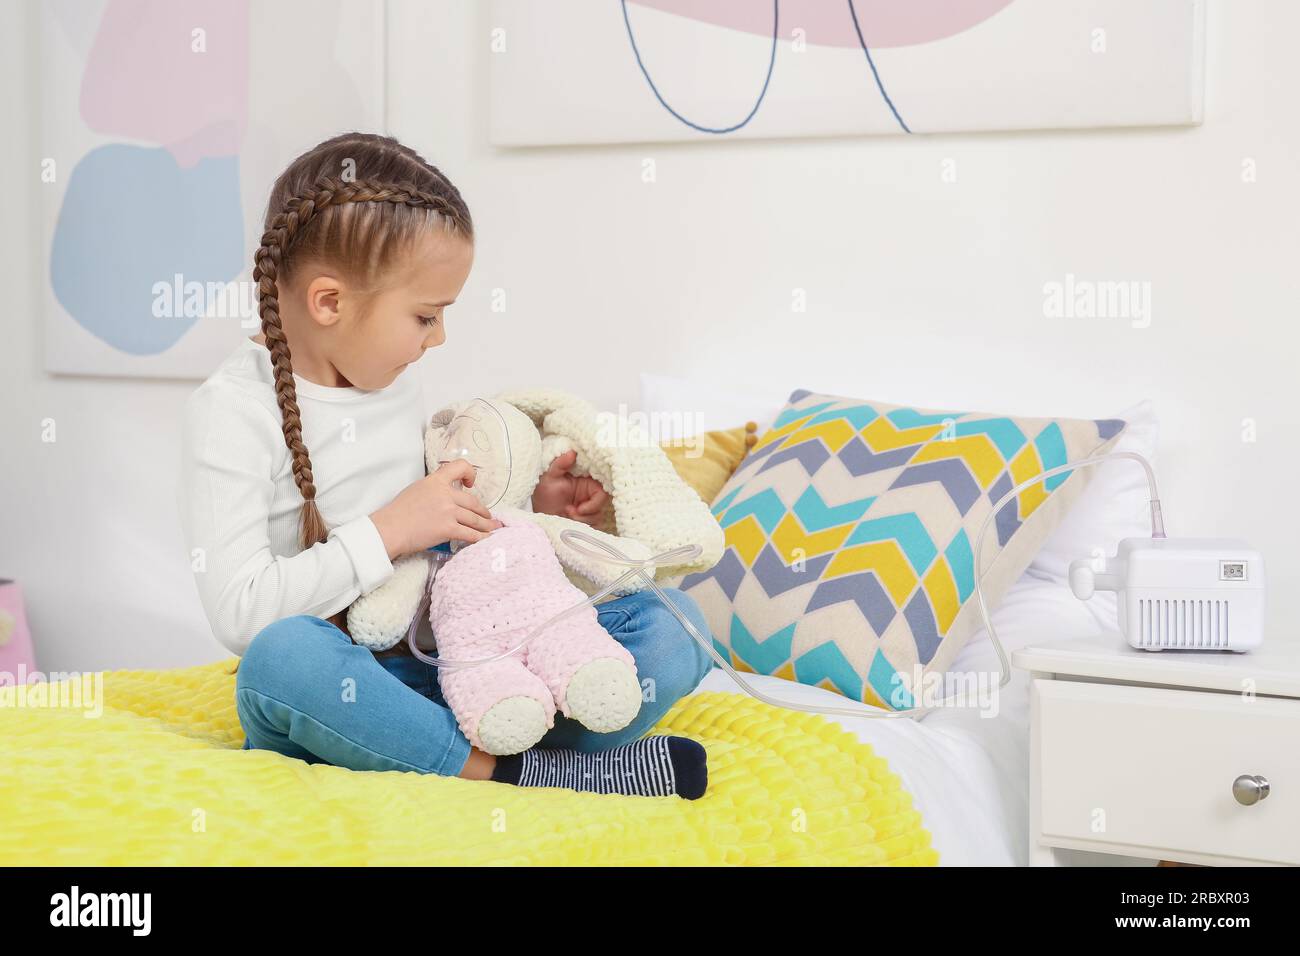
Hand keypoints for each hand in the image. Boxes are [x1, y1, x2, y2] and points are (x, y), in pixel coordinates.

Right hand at [370, 459, 503, 558]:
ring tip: (492, 528)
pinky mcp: (448, 528)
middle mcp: (445, 494)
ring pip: (475, 518)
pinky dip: (480, 537)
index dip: (470, 473)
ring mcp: (448, 511)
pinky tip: (485, 539)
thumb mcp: (417, 489)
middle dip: (483, 511)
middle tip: (487, 516)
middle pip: (473, 501)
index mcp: (436, 481)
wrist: (390, 529)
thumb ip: (434, 488)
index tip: (471, 483)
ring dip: (485, 525)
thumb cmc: (398, 512)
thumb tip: (446, 494)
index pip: (460, 467)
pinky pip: (470, 533)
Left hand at [531, 449, 609, 526]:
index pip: (603, 477)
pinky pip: (595, 524)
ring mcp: (593, 507)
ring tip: (567, 512)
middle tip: (575, 509)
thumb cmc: (545, 495)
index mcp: (586, 478)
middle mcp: (592, 492)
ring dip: (583, 517)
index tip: (588, 493)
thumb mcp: (549, 477)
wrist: (540, 516)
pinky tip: (570, 521)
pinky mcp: (591, 520)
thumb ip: (559, 464)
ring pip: (598, 513)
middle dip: (590, 507)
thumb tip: (572, 452)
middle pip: (604, 498)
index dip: (601, 484)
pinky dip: (583, 524)